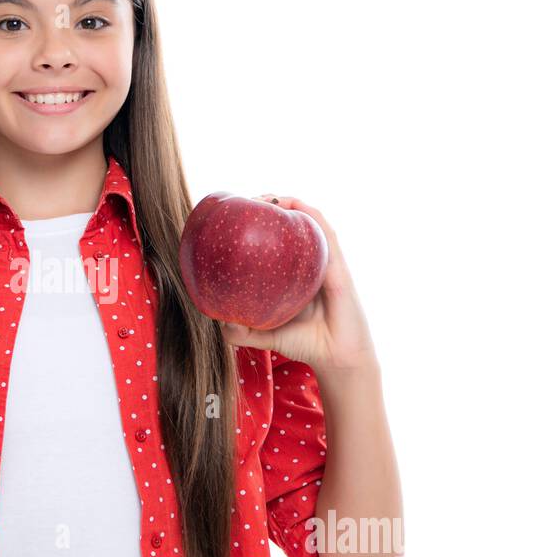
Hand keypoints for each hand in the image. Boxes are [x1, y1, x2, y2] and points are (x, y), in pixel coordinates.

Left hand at [222, 195, 377, 374]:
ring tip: (268, 197)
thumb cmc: (306, 345)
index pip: (278, 243)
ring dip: (290, 204)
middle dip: (272, 207)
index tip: (239, 217)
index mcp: (294, 276)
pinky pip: (326, 235)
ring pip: (310, 224)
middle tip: (249, 201)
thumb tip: (218, 323)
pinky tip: (293, 206)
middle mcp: (310, 265)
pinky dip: (311, 216)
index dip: (261, 226)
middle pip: (293, 226)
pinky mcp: (339, 267)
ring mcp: (326, 264)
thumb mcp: (265, 336)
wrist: (338, 359)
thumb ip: (242, 331)